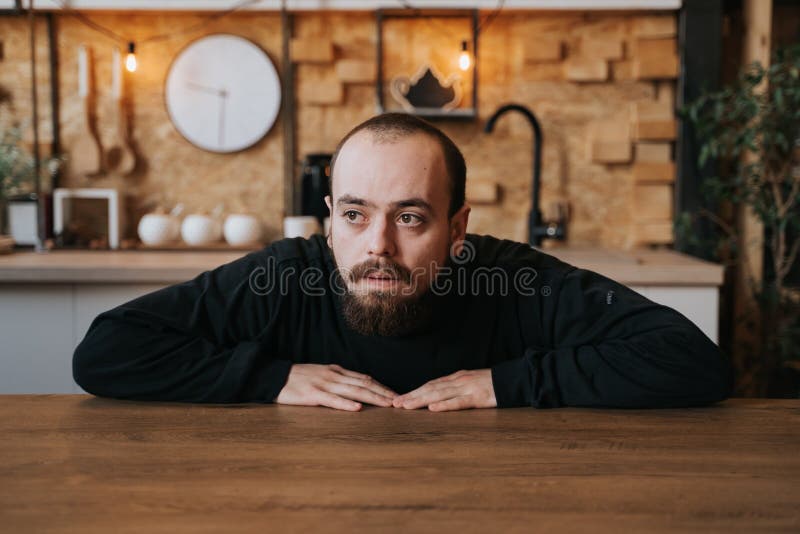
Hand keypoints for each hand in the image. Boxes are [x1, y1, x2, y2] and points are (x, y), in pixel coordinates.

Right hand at [275, 363, 397, 410]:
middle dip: (383, 393)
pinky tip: (357, 409)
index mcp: (336, 371)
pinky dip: (346, 404)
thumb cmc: (297, 378)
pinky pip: (332, 400)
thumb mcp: (321, 373)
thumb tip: (357, 385)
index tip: (395, 395)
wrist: (274, 376)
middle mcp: (334, 376)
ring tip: (387, 404)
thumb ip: (338, 379)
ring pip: (353, 391)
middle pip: (364, 384)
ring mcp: (324, 384)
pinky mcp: (312, 394)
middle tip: (399, 401)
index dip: (381, 386)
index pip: (364, 378)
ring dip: (372, 398)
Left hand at [392, 369, 496, 411]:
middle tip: (395, 404)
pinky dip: (445, 406)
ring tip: (406, 406)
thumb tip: (440, 396)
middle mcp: (458, 381)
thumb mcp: (471, 382)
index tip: (400, 398)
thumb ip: (456, 387)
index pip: (431, 385)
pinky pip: (459, 402)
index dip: (414, 391)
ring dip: (421, 400)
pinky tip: (433, 409)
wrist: (513, 379)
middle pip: (431, 389)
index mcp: (456, 378)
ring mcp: (467, 389)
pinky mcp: (477, 398)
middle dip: (412, 396)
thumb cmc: (492, 383)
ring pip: (440, 394)